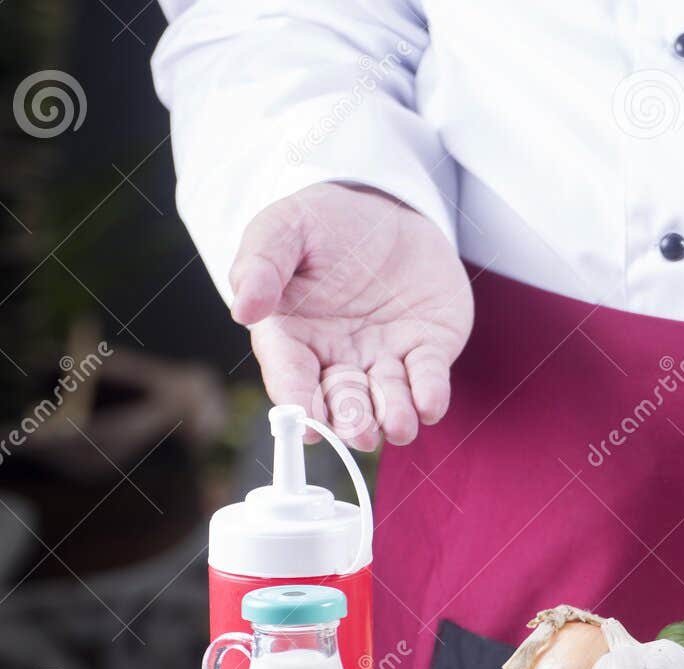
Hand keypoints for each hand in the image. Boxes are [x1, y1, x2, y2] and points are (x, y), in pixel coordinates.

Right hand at [230, 183, 472, 449]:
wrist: (385, 211)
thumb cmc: (323, 223)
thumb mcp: (284, 229)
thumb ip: (260, 265)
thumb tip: (243, 310)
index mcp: (293, 338)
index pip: (292, 378)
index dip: (299, 403)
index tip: (308, 423)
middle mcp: (338, 358)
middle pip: (342, 401)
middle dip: (352, 420)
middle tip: (361, 432)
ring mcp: (383, 357)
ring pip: (387, 400)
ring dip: (393, 417)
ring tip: (398, 426)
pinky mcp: (426, 349)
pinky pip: (429, 378)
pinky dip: (430, 394)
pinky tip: (430, 406)